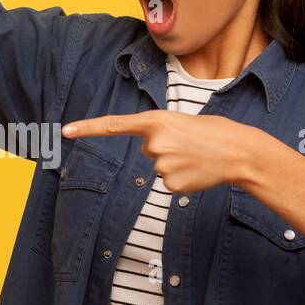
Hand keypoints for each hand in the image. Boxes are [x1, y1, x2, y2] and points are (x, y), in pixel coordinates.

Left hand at [61, 110, 268, 193]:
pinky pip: (168, 181)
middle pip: (146, 150)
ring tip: (197, 156)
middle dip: (165, 147)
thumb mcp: (182, 123)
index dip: (88, 128)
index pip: (114, 125)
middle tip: (190, 143)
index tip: (65, 131)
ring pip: (158, 166)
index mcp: (156, 120)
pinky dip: (182, 177)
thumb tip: (151, 155)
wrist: (239, 152)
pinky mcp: (170, 184)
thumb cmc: (214, 133)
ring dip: (175, 162)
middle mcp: (154, 142)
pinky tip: (197, 171)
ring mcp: (161, 165)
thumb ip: (159, 134)